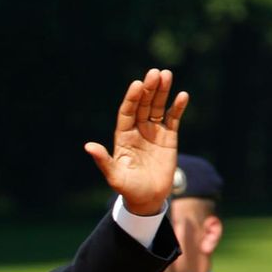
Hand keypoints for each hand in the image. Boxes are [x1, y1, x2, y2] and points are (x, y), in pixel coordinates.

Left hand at [85, 68, 189, 215]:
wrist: (148, 199)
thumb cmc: (128, 189)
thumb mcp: (114, 176)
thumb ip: (103, 160)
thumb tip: (88, 146)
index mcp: (123, 137)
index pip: (127, 112)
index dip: (132, 98)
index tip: (137, 84)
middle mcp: (138, 131)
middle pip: (143, 105)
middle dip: (149, 89)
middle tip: (155, 73)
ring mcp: (154, 133)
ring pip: (157, 108)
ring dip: (162, 92)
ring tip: (167, 75)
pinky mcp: (169, 138)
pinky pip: (173, 119)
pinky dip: (177, 108)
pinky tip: (183, 96)